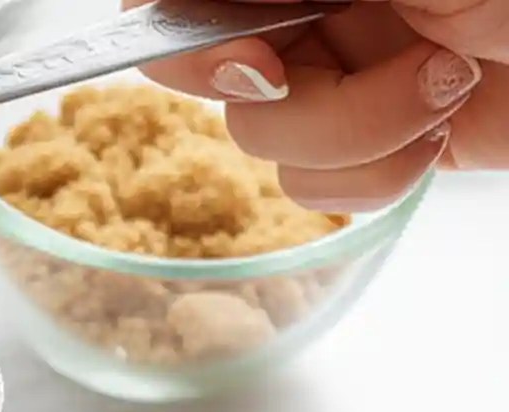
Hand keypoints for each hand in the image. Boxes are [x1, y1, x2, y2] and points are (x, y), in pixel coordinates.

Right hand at [126, 0, 508, 210]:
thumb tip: (177, 11)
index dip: (176, 31)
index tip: (245, 57)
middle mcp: (313, 7)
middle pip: (205, 73)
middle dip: (281, 90)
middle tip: (317, 73)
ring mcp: (346, 72)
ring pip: (264, 140)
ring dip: (351, 135)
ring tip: (444, 86)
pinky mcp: (384, 138)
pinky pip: (321, 185)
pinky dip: (376, 177)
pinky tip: (440, 134)